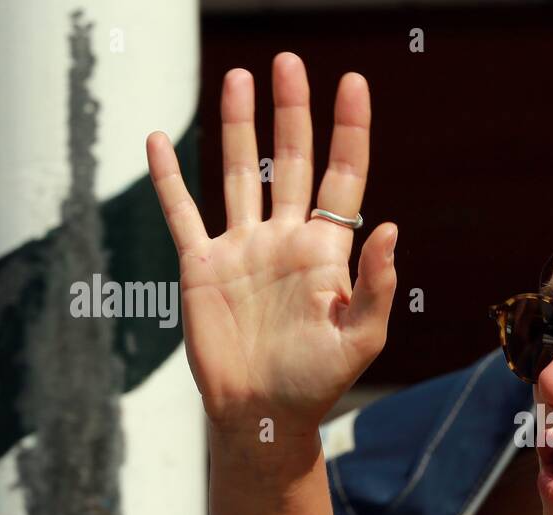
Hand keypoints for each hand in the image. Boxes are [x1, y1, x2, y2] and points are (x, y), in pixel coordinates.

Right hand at [146, 52, 397, 439]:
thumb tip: (394, 227)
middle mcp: (285, 239)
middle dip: (291, 111)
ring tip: (240, 77)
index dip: (349, 131)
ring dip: (237, 125)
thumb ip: (376, 286)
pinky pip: (182, 212)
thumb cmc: (317, 383)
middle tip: (289, 60)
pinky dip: (168, 177)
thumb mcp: (360, 339)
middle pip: (290, 160)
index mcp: (326, 251)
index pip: (342, 178)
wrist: (263, 415)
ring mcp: (242, 248)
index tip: (354, 83)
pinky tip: (159, 138)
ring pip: (238, 172)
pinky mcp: (202, 265)